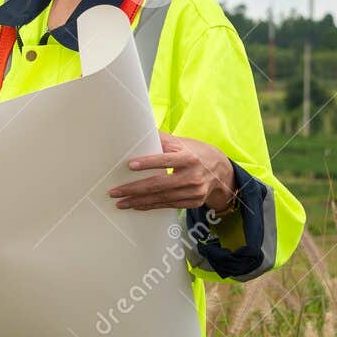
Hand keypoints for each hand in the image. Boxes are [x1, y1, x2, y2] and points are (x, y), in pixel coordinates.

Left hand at [109, 132, 236, 212]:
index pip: (165, 160)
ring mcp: (194, 192)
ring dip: (138, 201)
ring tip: (120, 202)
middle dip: (134, 189)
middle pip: (159, 184)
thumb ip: (162, 140)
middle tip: (114, 192)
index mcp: (189, 158)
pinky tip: (136, 205)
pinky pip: (168, 205)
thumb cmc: (196, 153)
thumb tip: (139, 130)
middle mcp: (193, 176)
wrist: (222, 171)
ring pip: (161, 198)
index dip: (148, 163)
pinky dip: (150, 206)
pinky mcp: (193, 202)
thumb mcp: (183, 143)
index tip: (130, 165)